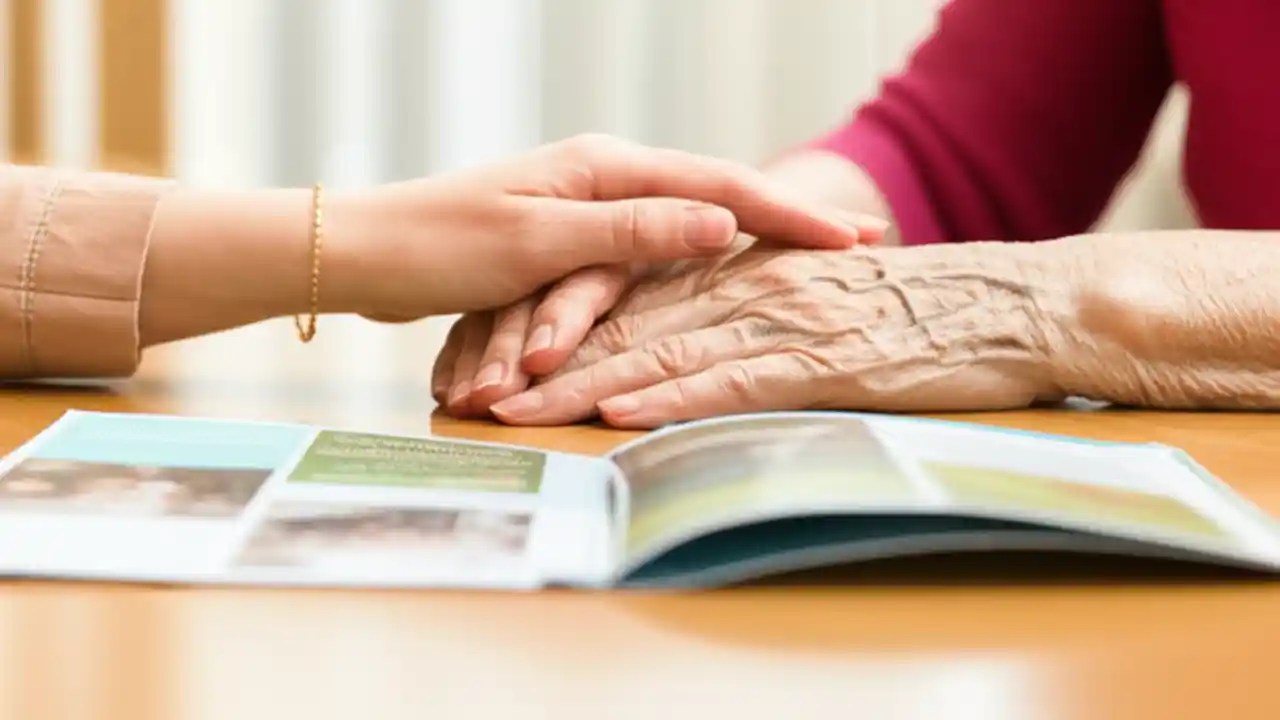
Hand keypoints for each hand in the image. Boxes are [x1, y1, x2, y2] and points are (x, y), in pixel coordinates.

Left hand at [325, 134, 885, 321]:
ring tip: (816, 252)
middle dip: (789, 220)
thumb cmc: (440, 246)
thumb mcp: (539, 244)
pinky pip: (651, 248)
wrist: (363, 253)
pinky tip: (733, 261)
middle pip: (716, 196)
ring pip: (686, 223)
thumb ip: (630, 233)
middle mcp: (603, 178)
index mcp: (603, 170)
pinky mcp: (572, 237)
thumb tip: (720, 220)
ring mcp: (589, 206)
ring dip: (749, 239)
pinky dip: (695, 257)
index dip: (789, 214)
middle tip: (860, 244)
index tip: (854, 239)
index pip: (717, 187)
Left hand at [485, 241, 1072, 427]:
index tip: (501, 354)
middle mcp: (745, 282)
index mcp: (740, 262)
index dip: (563, 320)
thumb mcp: (818, 297)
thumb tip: (687, 343)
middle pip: (625, 318)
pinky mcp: (816, 358)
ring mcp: (778, 318)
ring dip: (581, 381)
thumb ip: (750, 307)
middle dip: (545, 353)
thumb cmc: (919, 313)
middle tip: (474, 388)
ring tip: (513, 409)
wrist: (1013, 308)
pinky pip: (728, 377)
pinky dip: (667, 396)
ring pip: (659, 348)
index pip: (632, 288)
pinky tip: (615, 414)